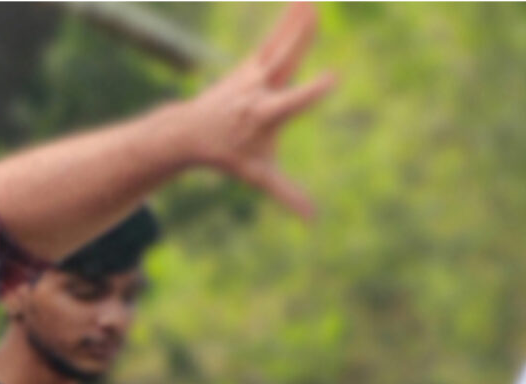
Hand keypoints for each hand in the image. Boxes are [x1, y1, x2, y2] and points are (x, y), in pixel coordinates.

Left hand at [176, 2, 334, 217]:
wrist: (191, 132)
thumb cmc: (229, 156)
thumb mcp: (258, 176)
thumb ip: (287, 194)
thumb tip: (313, 219)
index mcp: (266, 114)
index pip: (295, 100)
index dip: (314, 90)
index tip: (334, 76)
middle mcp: (258, 89)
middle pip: (284, 59)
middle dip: (298, 37)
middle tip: (313, 14)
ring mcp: (251, 74)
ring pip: (277, 43)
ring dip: (294, 21)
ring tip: (308, 1)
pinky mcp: (248, 66)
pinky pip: (271, 42)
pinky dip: (285, 26)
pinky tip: (299, 8)